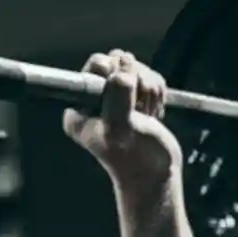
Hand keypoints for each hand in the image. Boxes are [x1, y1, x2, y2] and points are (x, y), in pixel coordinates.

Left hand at [62, 50, 181, 188]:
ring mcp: (115, 98)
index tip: (127, 88)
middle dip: (136, 78)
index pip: (95, 66)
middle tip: (140, 104)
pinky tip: (154, 112)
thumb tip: (122, 73)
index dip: (115, 70)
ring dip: (149, 87)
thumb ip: (117, 99)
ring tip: (147, 113)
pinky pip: (150, 77)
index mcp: (79, 107)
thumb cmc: (134, 158)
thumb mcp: (121, 129)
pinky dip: (157, 91)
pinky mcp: (135, 99)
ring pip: (136, 68)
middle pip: (118, 62)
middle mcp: (93, 100)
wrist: (156, 174)